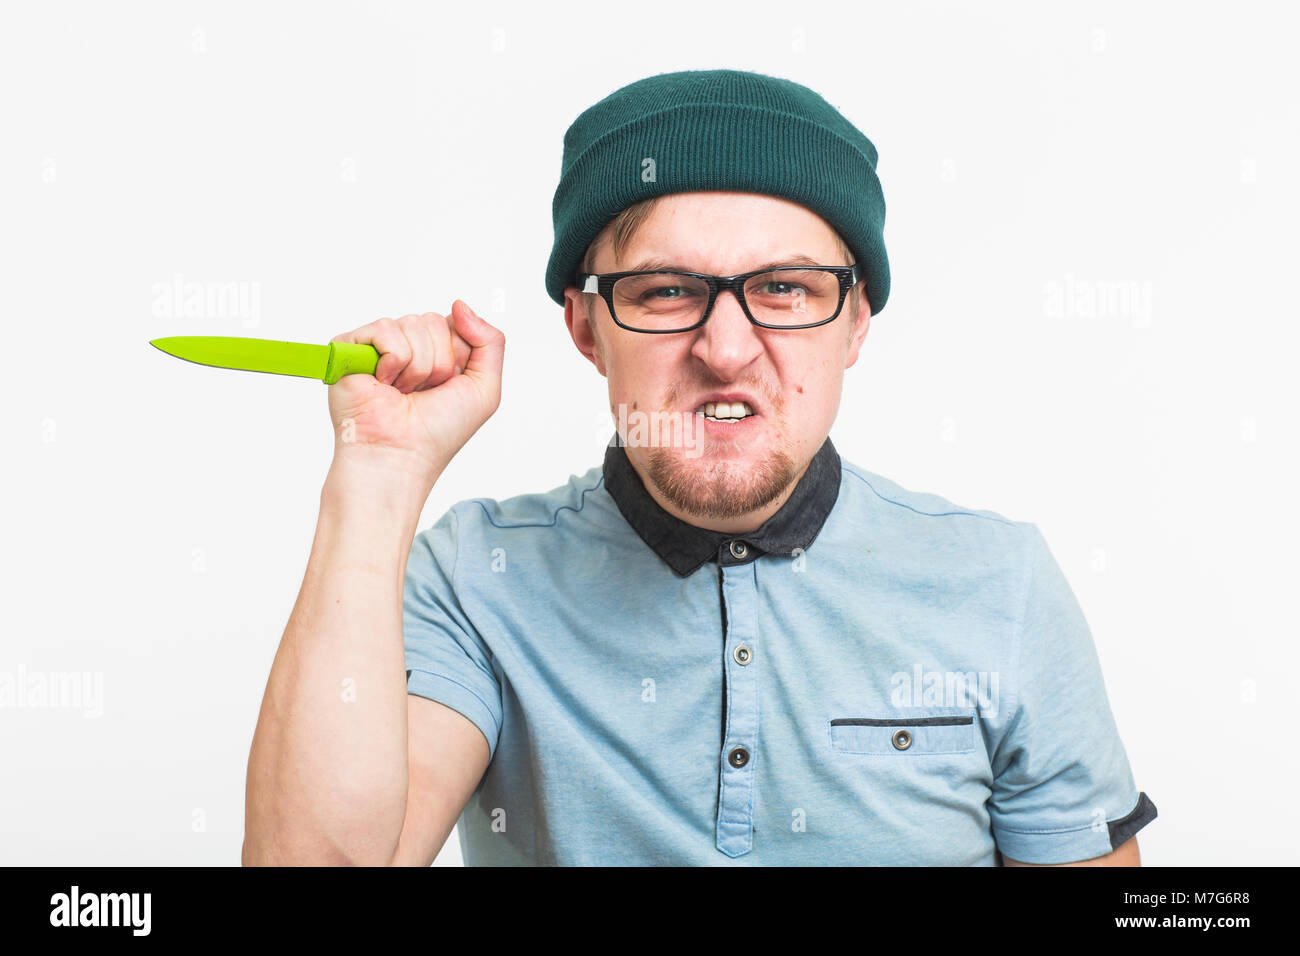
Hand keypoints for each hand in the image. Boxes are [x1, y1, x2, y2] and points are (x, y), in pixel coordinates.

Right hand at [325, 301, 504, 483]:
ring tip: (402, 393)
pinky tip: (384, 384)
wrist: (401, 455)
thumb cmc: (438, 431)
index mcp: (437, 353)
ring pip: (411, 324)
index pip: (455, 323)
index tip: (449, 385)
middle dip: (439, 362)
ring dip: (416, 367)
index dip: (458, 354)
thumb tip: (460, 305)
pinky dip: (393, 361)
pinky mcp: (350, 347)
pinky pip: (384, 330)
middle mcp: (407, 346)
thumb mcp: (484, 388)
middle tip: (422, 393)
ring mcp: (377, 346)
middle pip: (434, 321)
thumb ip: (490, 341)